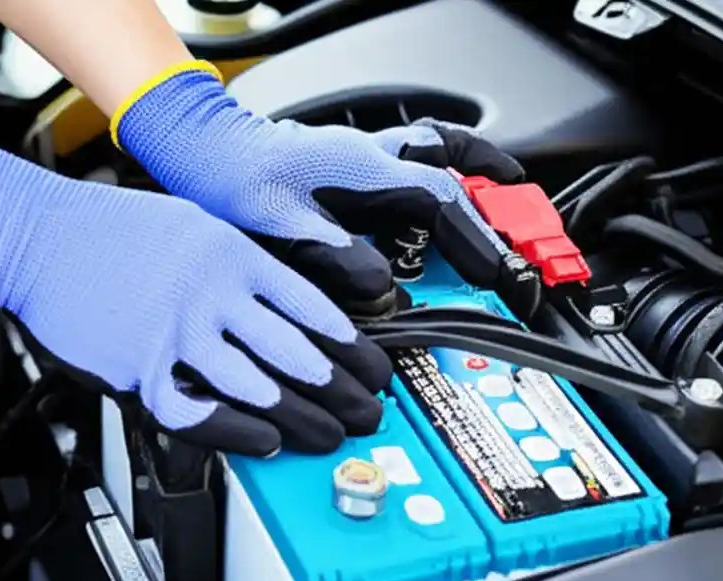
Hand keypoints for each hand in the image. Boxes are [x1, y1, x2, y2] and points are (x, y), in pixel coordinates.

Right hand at [0, 139, 392, 455]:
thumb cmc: (110, 229)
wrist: (37, 236)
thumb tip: (280, 304)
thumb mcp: (193, 225)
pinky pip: (199, 412)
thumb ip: (239, 265)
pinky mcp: (140, 369)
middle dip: (343, 390)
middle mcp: (213, 294)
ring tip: (331, 434)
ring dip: (305, 417)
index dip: (351, 346)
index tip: (373, 367)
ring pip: (259, 386)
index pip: (312, 307)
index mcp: (232, 255)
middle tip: (368, 411)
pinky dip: (238, 432)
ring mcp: (177, 333)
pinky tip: (266, 442)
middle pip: (298, 352)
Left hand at [112, 62, 532, 310]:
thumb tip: (382, 287)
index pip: (440, 204)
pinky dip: (440, 167)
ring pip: (437, 152)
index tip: (497, 277)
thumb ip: (334, 259)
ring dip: (474, 172)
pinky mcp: (350, 160)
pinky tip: (443, 193)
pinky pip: (411, 155)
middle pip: (451, 175)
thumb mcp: (281, 231)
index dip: (474, 241)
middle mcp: (370, 155)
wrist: (201, 152)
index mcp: (361, 170)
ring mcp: (363, 153)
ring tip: (508, 193)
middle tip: (520, 246)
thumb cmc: (231, 186)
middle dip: (491, 209)